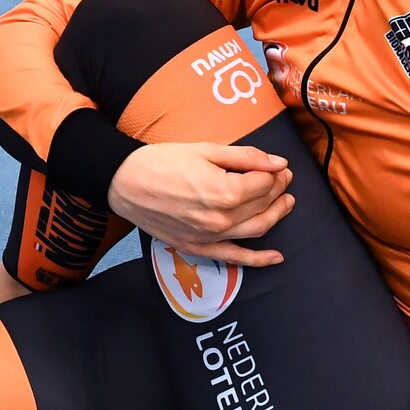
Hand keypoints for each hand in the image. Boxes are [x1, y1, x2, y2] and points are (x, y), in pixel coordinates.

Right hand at [107, 140, 293, 265]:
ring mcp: (210, 237)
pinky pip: (235, 258)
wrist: (124, 182)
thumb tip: (279, 163)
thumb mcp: (204, 149)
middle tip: (283, 179)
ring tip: (285, 203)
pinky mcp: (198, 248)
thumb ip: (245, 157)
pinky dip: (259, 260)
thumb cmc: (161, 161)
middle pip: (263, 205)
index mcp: (224, 191)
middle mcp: (221, 219)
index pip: (264, 184)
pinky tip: (276, 257)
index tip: (278, 167)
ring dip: (276, 216)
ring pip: (257, 230)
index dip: (275, 173)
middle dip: (278, 190)